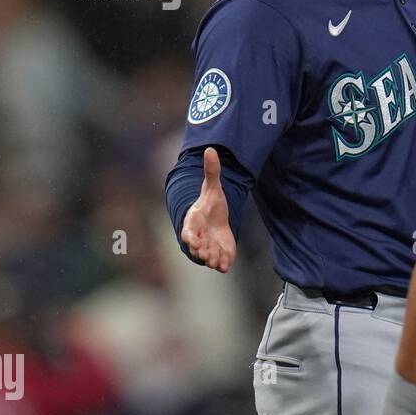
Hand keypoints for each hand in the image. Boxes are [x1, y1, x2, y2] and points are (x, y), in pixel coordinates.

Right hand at [180, 146, 235, 271]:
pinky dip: (224, 265)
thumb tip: (210, 149)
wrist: (218, 220)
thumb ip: (211, 171)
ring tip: (219, 256)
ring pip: (209, 260)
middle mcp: (199, 239)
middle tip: (210, 251)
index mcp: (193, 224)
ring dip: (214, 259)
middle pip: (197, 250)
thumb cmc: (212, 204)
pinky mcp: (220, 256)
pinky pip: (221, 265)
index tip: (197, 242)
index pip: (188, 234)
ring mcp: (209, 249)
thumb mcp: (213, 187)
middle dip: (204, 252)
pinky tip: (227, 262)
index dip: (192, 239)